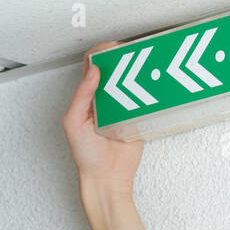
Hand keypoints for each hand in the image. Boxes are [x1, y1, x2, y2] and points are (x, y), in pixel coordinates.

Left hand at [62, 40, 145, 195]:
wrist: (108, 179)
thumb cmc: (86, 157)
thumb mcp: (73, 124)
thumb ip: (81, 97)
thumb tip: (92, 71)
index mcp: (86, 98)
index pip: (92, 65)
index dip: (101, 53)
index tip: (113, 50)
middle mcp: (105, 99)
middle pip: (115, 68)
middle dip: (124, 57)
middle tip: (135, 54)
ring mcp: (123, 107)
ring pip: (133, 80)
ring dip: (140, 70)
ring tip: (148, 62)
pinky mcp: (138, 116)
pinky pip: (146, 98)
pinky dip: (152, 89)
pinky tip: (156, 82)